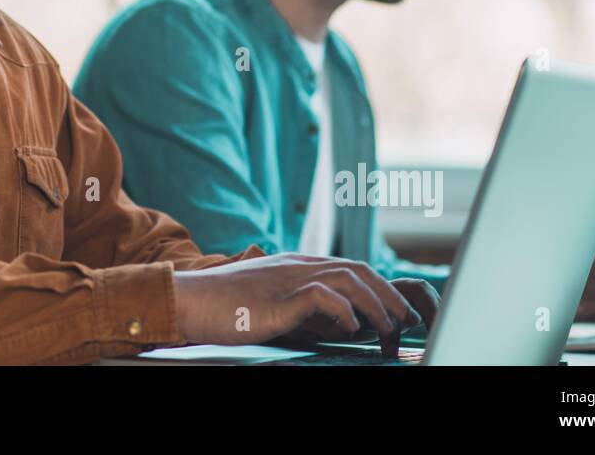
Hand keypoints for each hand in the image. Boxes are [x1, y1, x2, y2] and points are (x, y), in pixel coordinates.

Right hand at [173, 254, 423, 348]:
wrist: (187, 299)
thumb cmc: (223, 306)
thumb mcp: (269, 301)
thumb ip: (302, 306)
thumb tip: (339, 325)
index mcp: (296, 266)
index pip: (350, 268)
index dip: (380, 288)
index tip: (397, 312)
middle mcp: (297, 266)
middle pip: (358, 271)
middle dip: (389, 296)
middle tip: (406, 322)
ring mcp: (287, 280)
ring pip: (348, 280)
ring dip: (375, 305)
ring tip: (388, 328)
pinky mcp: (277, 299)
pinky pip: (321, 297)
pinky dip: (342, 311)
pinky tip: (348, 328)